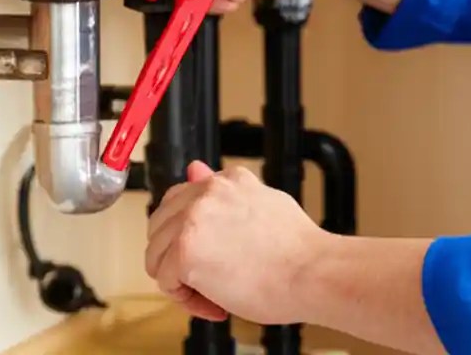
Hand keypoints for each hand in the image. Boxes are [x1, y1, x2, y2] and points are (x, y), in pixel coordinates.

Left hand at [144, 161, 326, 323]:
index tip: (207, 252)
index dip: (189, 234)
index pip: (180, 201)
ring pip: (157, 256)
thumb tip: (194, 169)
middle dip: (178, 256)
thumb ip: (225, 192)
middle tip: (210, 275)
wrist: (313, 274)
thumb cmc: (298, 251)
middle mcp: (207, 193)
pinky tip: (217, 301)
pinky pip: (165, 282)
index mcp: (228, 180)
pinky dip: (187, 299)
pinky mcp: (186, 253)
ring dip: (181, 280)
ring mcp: (194, 220)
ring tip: (217, 291)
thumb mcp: (263, 205)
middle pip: (160, 228)